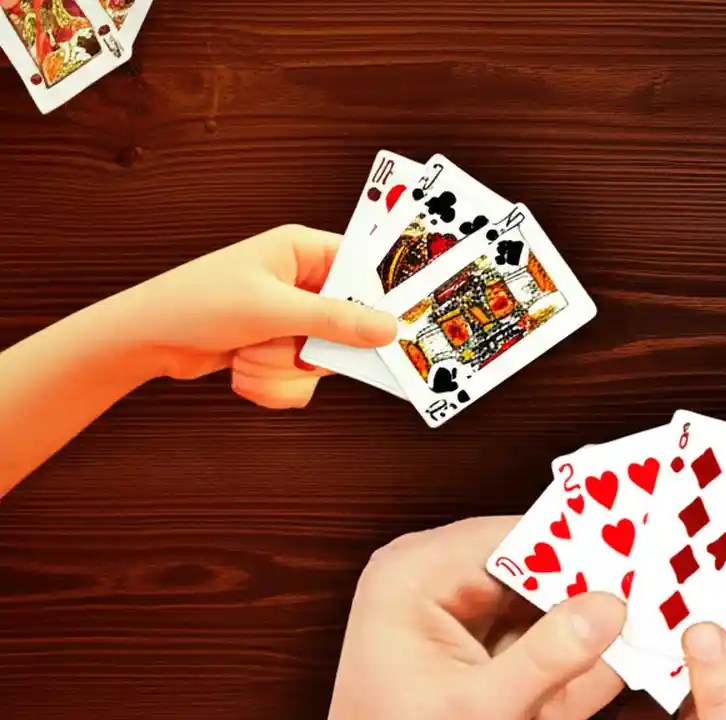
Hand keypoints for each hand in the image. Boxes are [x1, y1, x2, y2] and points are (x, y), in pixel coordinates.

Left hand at [112, 225, 395, 408]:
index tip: (404, 324)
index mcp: (303, 249)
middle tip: (305, 351)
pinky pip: (302, 377)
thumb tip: (388, 328)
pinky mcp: (277, 347)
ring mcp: (289, 317)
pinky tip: (244, 371)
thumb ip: (335, 321)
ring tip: (251, 355)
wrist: (143, 339)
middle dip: (321, 348)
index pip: (364, 267)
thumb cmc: (198, 305)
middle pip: (350, 323)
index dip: (384, 296)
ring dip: (289, 368)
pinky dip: (275, 383)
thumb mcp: (273, 310)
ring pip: (325, 357)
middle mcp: (301, 281)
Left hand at [328, 517, 627, 719]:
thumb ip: (546, 660)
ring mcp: (457, 608)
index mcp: (413, 574)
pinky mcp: (480, 641)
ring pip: (546, 595)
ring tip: (657, 610)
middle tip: (660, 585)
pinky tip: (625, 647)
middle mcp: (433, 576)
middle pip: (537, 562)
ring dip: (592, 613)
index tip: (641, 555)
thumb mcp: (478, 711)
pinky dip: (577, 643)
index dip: (582, 545)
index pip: (515, 538)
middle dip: (594, 582)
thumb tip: (609, 607)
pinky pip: (539, 628)